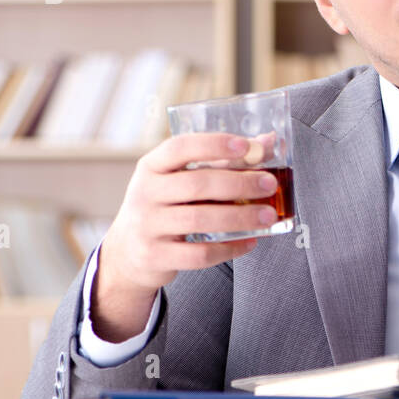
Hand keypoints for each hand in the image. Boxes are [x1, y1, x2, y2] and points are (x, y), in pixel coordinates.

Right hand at [99, 131, 281, 298]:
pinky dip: (229, 248)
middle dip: (239, 183)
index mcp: (151, 167)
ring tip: (268, 215)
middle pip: (196, 184)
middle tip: (269, 184)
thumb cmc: (166, 207)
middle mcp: (144, 193)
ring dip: (240, 217)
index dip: (213, 144)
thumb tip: (270, 142)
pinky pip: (199, 254)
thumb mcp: (182, 180)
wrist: (128, 251)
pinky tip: (250, 241)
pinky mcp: (155, 256)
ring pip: (200, 219)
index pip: (180, 148)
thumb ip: (223, 162)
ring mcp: (147, 226)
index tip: (245, 146)